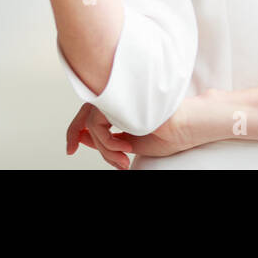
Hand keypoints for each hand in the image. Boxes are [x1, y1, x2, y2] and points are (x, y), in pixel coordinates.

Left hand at [65, 96, 207, 167]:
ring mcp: (118, 98)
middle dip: (73, 133)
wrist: (186, 125)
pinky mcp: (118, 101)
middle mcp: (117, 98)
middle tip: (71, 150)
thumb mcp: (131, 141)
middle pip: (84, 113)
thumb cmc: (167, 133)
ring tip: (122, 159)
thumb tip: (87, 141)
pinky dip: (107, 142)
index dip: (77, 129)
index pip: (90, 113)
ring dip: (104, 149)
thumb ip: (111, 140)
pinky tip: (125, 149)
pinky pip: (98, 125)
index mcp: (120, 104)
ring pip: (92, 124)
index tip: (73, 147)